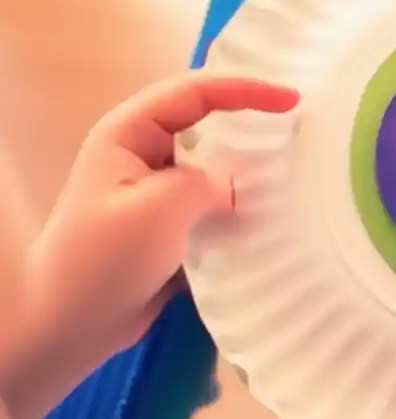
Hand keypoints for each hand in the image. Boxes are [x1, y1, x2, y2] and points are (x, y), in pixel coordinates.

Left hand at [0, 71, 298, 418]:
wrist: (70, 327)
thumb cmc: (101, 262)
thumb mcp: (157, 211)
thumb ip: (206, 184)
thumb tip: (238, 186)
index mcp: (127, 134)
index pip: (194, 93)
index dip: (246, 90)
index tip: (294, 101)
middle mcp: (141, 154)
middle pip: (206, 122)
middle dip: (251, 123)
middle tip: (302, 130)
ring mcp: (155, 191)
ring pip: (214, 165)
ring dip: (249, 169)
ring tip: (295, 173)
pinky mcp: (169, 225)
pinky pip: (214, 202)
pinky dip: (241, 205)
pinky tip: (270, 216)